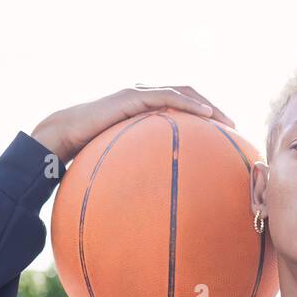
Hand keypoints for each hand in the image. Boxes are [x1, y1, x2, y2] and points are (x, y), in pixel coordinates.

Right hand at [31, 84, 235, 162]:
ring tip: (227, 120)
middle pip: (187, 96)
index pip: (180, 107)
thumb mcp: (122, 165)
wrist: (63, 137)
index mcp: (144, 111)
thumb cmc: (88, 155)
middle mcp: (144, 97)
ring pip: (182, 92)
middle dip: (213, 109)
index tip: (224, 135)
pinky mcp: (132, 96)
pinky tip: (207, 116)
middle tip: (234, 127)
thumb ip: (141, 174)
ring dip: (207, 104)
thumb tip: (157, 205)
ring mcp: (139, 94)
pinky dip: (189, 104)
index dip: (203, 117)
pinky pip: (167, 97)